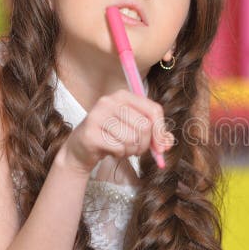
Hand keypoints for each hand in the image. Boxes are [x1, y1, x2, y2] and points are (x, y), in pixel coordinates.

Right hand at [59, 89, 173, 174]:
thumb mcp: (135, 130)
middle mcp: (109, 101)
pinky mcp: (90, 133)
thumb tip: (167, 143)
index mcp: (123, 96)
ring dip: (131, 150)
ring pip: (132, 138)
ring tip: (122, 148)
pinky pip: (119, 147)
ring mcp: (98, 116)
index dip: (161, 130)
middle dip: (145, 144)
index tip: (161, 146)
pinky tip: (111, 150)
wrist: (81, 149)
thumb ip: (155, 134)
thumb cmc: (112, 137)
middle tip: (137, 149)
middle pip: (144, 125)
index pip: (153, 109)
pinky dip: (120, 153)